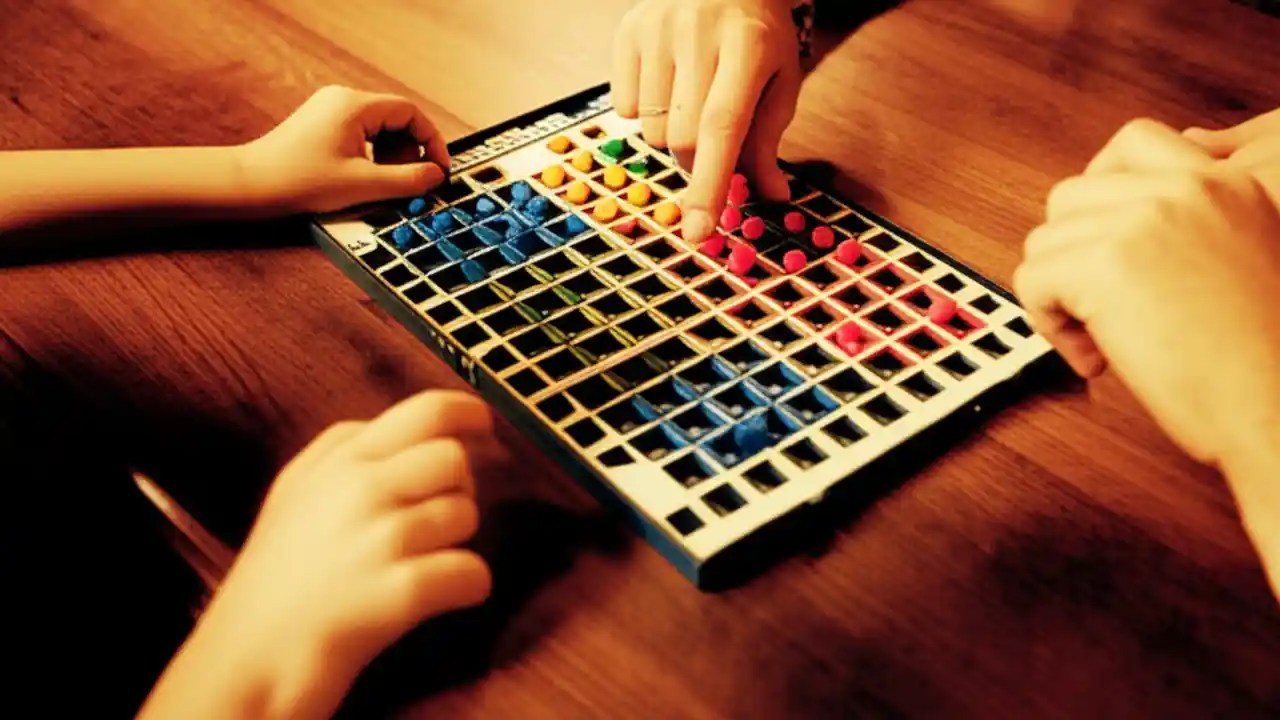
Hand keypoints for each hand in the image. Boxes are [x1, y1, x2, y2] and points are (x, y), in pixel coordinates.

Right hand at [185, 391, 494, 717]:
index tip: (482, 425)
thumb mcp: (295, 492)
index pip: (426, 410)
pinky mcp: (403, 590)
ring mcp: (383, 538)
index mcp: (340, 459)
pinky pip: (474, 572)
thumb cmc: (276, 578)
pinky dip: (467, 587)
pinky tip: (437, 596)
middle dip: (458, 488)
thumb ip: (344, 449)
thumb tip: (405, 429)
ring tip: (415, 565)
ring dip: (455, 542)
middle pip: (455, 459)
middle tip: (434, 517)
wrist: (249, 659)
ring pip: (467, 515)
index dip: (468, 413)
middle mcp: (362, 487)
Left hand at [236, 85, 450, 213]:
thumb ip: (407, 180)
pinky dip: (373, 155)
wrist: (251, 184)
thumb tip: (435, 176)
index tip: (438, 168)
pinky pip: (362, 134)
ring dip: (392, 156)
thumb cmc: (298, 181)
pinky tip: (364, 178)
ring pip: (380, 128)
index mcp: (355, 105)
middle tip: (408, 181)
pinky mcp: (323, 124)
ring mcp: (331, 110)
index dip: (432, 141)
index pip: (411, 112)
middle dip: (410, 152)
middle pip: (397, 119)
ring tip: (383, 183)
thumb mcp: (363, 185)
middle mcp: (343, 99)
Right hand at [613, 0, 801, 242]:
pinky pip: (623, 108)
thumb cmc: (756, 35)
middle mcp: (697, 33)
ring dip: (670, 134)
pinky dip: (643, 112)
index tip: (699, 232)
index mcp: (748, 46)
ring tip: (690, 98)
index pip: (722, 128)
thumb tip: (771, 197)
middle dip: (698, 159)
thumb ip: (768, 141)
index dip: (710, 185)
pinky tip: (665, 82)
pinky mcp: (627, 31)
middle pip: (683, 140)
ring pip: (651, 131)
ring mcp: (656, 29)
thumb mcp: (778, 80)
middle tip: (714, 138)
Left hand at [1014, 119, 1279, 472]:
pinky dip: (1049, 324)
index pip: (1133, 142)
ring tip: (1104, 341)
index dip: (1097, 190)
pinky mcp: (1104, 264)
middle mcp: (1186, 191)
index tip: (1098, 244)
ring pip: (1044, 241)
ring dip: (1059, 296)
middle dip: (1071, 256)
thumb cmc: (1265, 365)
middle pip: (1070, 196)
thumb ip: (1191, 230)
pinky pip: (1033, 279)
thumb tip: (1105, 228)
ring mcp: (1142, 222)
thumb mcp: (1243, 263)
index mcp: (1226, 185)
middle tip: (1101, 311)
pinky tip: (1096, 359)